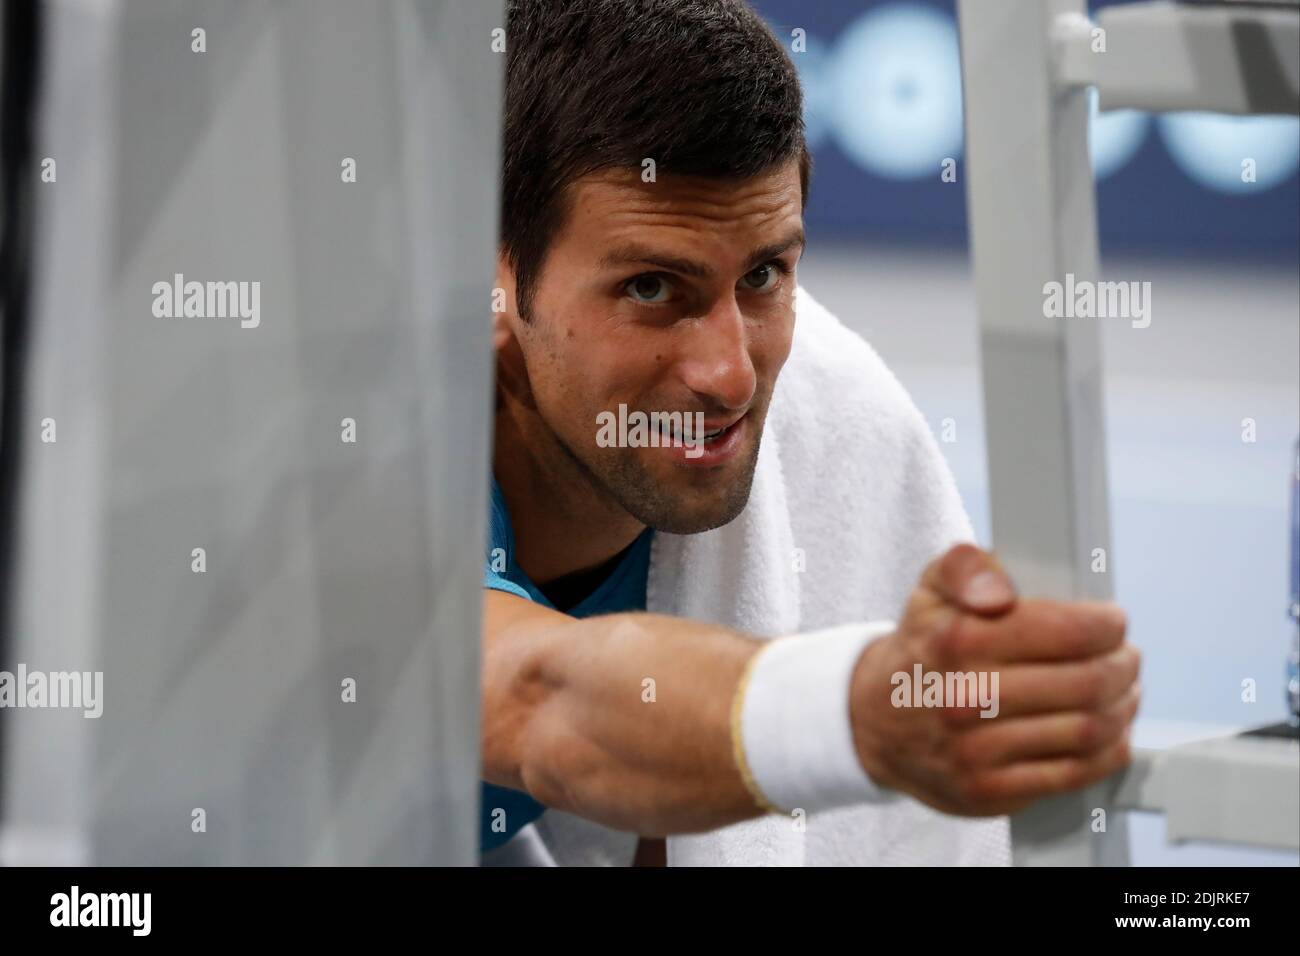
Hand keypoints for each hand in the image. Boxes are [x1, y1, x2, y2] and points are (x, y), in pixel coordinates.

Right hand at [849, 543, 1139, 816]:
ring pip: (1089, 730)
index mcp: (958, 640)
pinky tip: (1109, 731)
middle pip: (1088, 683)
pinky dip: (1108, 751)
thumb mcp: (931, 588)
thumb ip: (967, 566)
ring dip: (1122, 707)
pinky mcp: (989, 791)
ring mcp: (976, 751)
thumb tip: (1001, 592)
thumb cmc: (922, 649)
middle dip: (1122, 666)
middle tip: (1125, 657)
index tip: (1112, 622)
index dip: (1107, 625)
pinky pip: (1074, 773)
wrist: (873, 722)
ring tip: (1122, 690)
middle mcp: (965, 698)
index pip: (1069, 632)